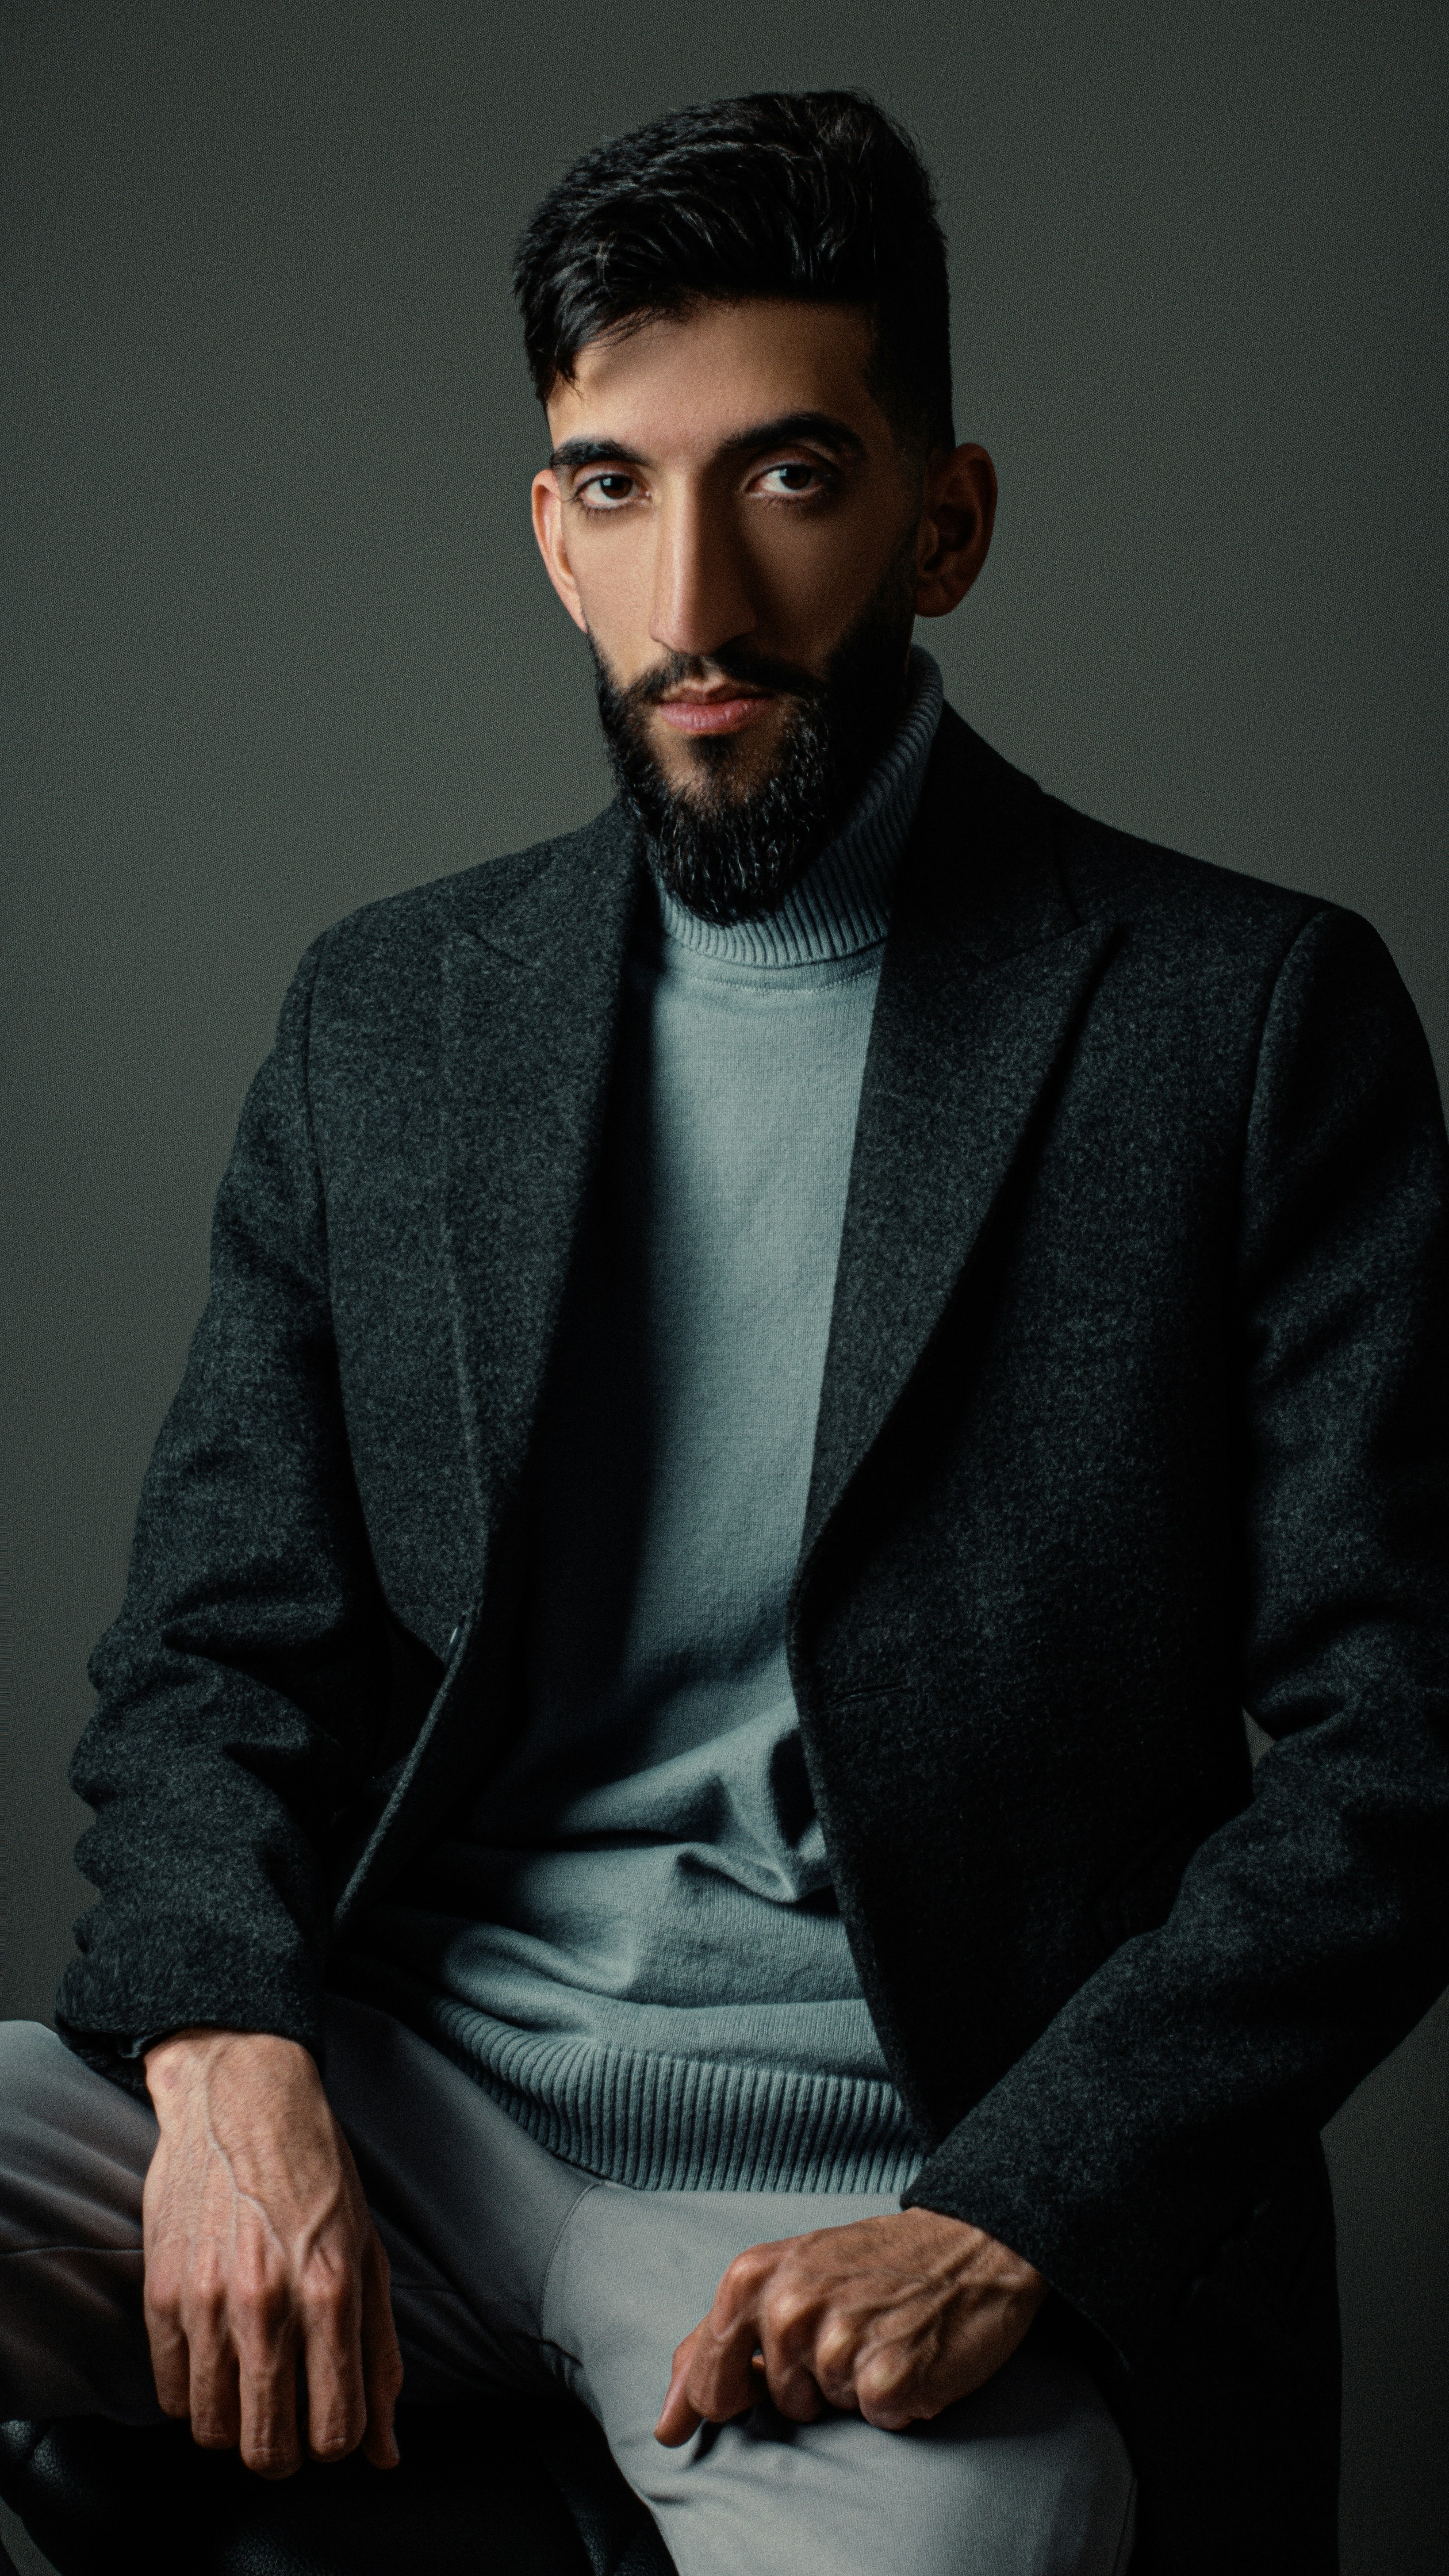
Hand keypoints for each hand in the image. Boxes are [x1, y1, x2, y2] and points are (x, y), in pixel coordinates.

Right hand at [142, 2027, 402, 2478]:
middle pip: (267, 2448)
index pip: (335, 2431)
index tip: (331, 2425)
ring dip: (235, 2427)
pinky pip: (169, 2393)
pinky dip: (192, 2394)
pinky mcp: (162, 2292)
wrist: (244, 2097)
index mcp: (332, 2292)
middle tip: (287, 2424)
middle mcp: (268, 2304)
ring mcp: (208, 2300)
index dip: (337, 2443)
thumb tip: (386, 2454)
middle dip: (284, 2452)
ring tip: (249, 2390)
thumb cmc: (319, 2175)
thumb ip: (379, 2357)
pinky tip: (213, 2358)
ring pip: (213, 2431)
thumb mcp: (370, 2254)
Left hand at [654, 2206, 1045, 2443]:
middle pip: (772, 2399)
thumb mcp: (789, 2273)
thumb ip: (724, 2337)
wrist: (970, 2242)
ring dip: (853, 2385)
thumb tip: (670, 2418)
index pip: (707, 2371)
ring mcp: (839, 2340)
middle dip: (807, 2382)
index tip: (711, 2417)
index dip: (711, 2401)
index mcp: (754, 2276)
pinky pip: (873, 2417)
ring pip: (823, 2408)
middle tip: (846, 2332)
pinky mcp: (888, 2376)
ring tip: (881, 2334)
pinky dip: (894, 2397)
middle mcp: (790, 2306)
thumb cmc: (875, 2262)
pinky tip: (909, 2354)